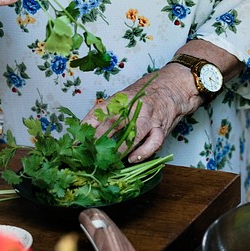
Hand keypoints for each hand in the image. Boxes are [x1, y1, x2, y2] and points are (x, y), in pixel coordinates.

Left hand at [82, 67, 199, 161]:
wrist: (173, 88)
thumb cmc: (146, 95)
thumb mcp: (123, 98)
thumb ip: (107, 112)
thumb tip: (85, 131)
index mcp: (121, 98)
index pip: (99, 112)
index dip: (86, 127)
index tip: (76, 142)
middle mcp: (135, 107)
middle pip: (113, 123)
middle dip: (98, 141)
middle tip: (89, 156)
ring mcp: (149, 118)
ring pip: (132, 135)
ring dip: (118, 150)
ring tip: (107, 162)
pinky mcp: (161, 128)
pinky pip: (152, 143)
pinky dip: (142, 153)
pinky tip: (132, 159)